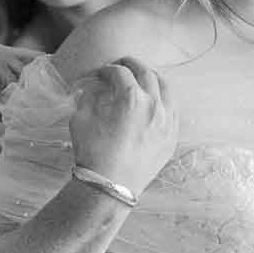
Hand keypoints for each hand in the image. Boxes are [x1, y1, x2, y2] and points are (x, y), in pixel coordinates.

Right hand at [0, 44, 35, 133]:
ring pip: (26, 79)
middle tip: (17, 106)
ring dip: (18, 97)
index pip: (30, 58)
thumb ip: (10, 94)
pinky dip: (9, 101)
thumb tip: (32, 102)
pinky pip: (16, 86)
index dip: (42, 74)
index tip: (49, 89)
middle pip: (34, 68)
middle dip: (32, 90)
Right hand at [68, 58, 177, 197]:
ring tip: (143, 78)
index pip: (119, 73)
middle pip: (146, 73)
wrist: (111, 187)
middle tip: (121, 66)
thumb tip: (91, 90)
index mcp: (131, 99)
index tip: (99, 75)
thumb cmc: (93, 154)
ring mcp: (166, 122)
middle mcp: (154, 106)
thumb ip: (87, 99)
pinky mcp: (171, 137)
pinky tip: (156, 101)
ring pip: (166, 88)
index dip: (106, 70)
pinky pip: (173, 110)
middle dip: (131, 65)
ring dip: (153, 78)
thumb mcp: (80, 120)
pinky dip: (164, 99)